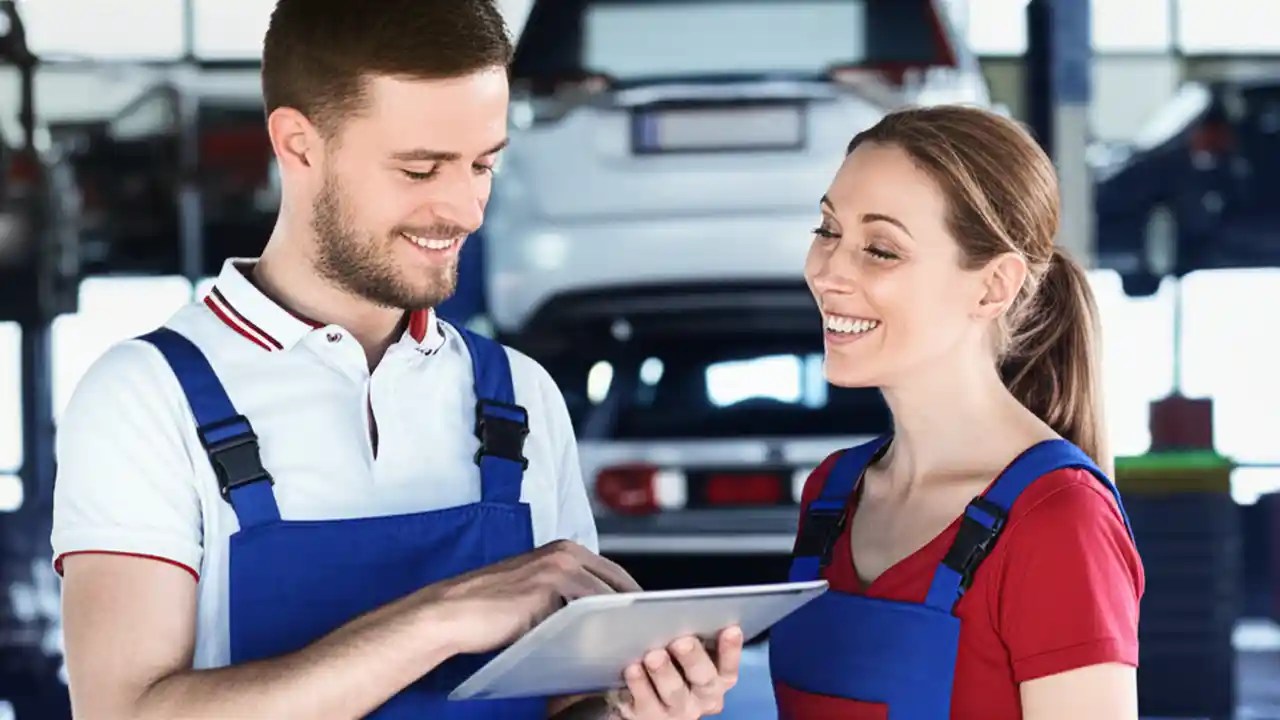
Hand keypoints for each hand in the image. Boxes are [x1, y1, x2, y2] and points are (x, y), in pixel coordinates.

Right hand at [428, 540, 640, 654]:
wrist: (452, 612)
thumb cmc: (490, 609)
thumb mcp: (536, 592)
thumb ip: (568, 596)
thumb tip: (603, 619)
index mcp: (562, 549)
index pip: (613, 573)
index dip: (632, 597)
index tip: (646, 618)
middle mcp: (564, 553)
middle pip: (617, 582)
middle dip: (635, 609)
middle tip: (649, 633)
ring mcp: (557, 568)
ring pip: (607, 597)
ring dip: (623, 620)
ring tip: (635, 643)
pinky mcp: (548, 587)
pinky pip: (588, 609)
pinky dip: (603, 627)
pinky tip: (611, 645)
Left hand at [606, 626, 742, 718]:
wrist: (648, 704)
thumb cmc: (672, 667)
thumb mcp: (689, 657)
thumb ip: (694, 640)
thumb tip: (686, 613)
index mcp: (717, 679)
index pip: (730, 666)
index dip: (732, 650)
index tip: (731, 629)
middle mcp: (701, 698)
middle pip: (703, 679)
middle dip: (693, 659)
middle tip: (683, 642)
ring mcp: (676, 711)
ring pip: (673, 692)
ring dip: (664, 672)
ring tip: (653, 656)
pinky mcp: (648, 717)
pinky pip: (644, 702)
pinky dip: (639, 685)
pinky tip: (632, 669)